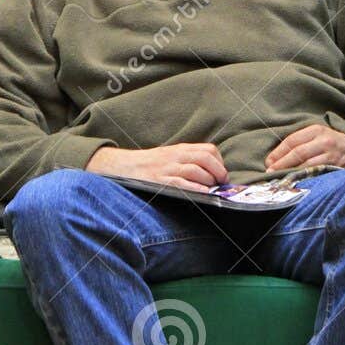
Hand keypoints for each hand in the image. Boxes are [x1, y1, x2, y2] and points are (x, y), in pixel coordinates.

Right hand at [87, 142, 227, 190]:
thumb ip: (187, 160)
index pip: (208, 149)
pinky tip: (203, 194)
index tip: (221, 173)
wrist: (123, 166)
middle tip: (221, 183)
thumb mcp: (169, 156)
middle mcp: (175, 156)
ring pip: (196, 170)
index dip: (219, 161)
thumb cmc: (148, 165)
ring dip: (209, 181)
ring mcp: (167, 168)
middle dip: (219, 171)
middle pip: (205, 158)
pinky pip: (182, 183)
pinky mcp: (160, 181)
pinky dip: (196, 189)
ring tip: (212, 190)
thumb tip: (210, 173)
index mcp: (179, 149)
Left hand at [265, 124, 344, 172]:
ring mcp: (333, 156)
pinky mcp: (338, 169)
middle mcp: (325, 142)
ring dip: (292, 174)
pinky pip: (319, 175)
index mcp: (316, 130)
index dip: (278, 153)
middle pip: (298, 153)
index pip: (292, 141)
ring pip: (308, 166)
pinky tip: (297, 183)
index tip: (268, 163)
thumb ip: (299, 143)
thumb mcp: (316, 135)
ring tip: (281, 179)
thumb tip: (274, 159)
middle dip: (282, 165)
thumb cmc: (330, 142)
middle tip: (270, 173)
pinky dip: (306, 180)